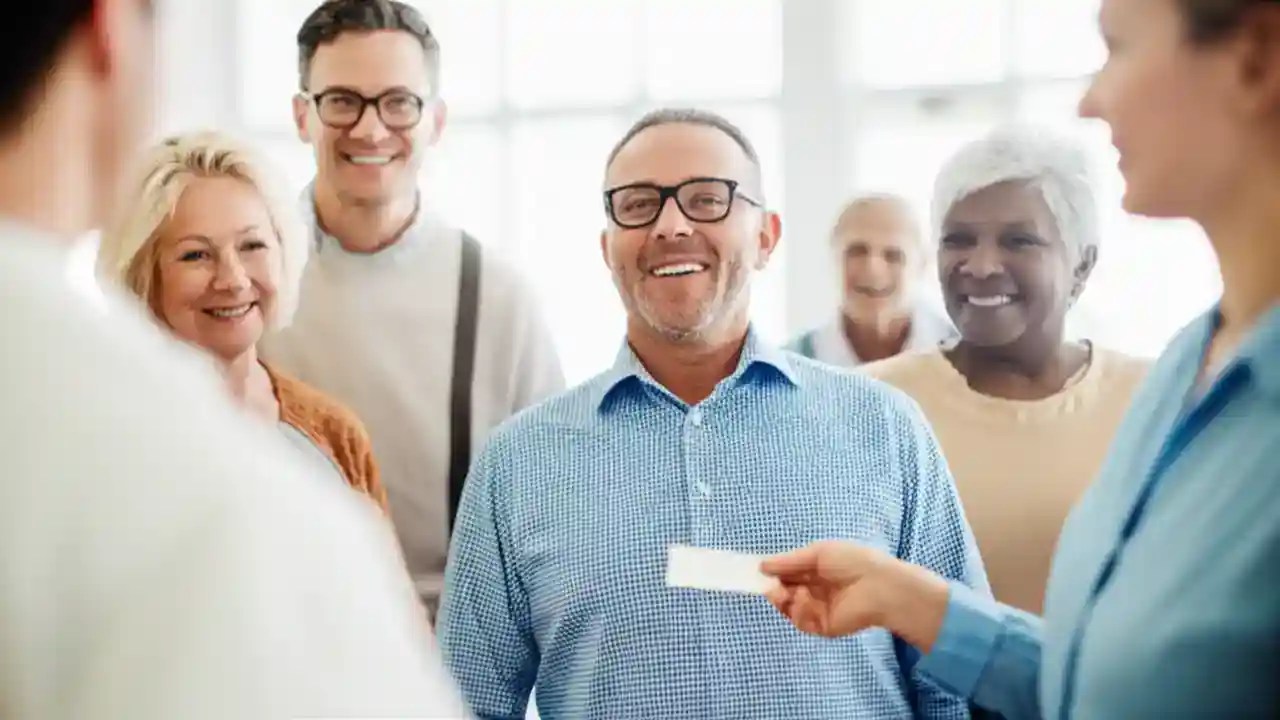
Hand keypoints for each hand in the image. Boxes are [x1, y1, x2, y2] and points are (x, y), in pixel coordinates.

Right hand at [761, 540, 949, 651]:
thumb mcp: (817, 553)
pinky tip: (803, 600)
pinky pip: (801, 621)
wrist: (878, 586)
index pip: (787, 573)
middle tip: (766, 585)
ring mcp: (818, 609)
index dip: (772, 573)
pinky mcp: (823, 626)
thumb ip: (789, 561)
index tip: (755, 571)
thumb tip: (762, 565)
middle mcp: (816, 590)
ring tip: (782, 592)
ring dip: (782, 600)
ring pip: (789, 608)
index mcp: (816, 570)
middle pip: (784, 592)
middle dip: (773, 588)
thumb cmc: (851, 561)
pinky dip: (797, 611)